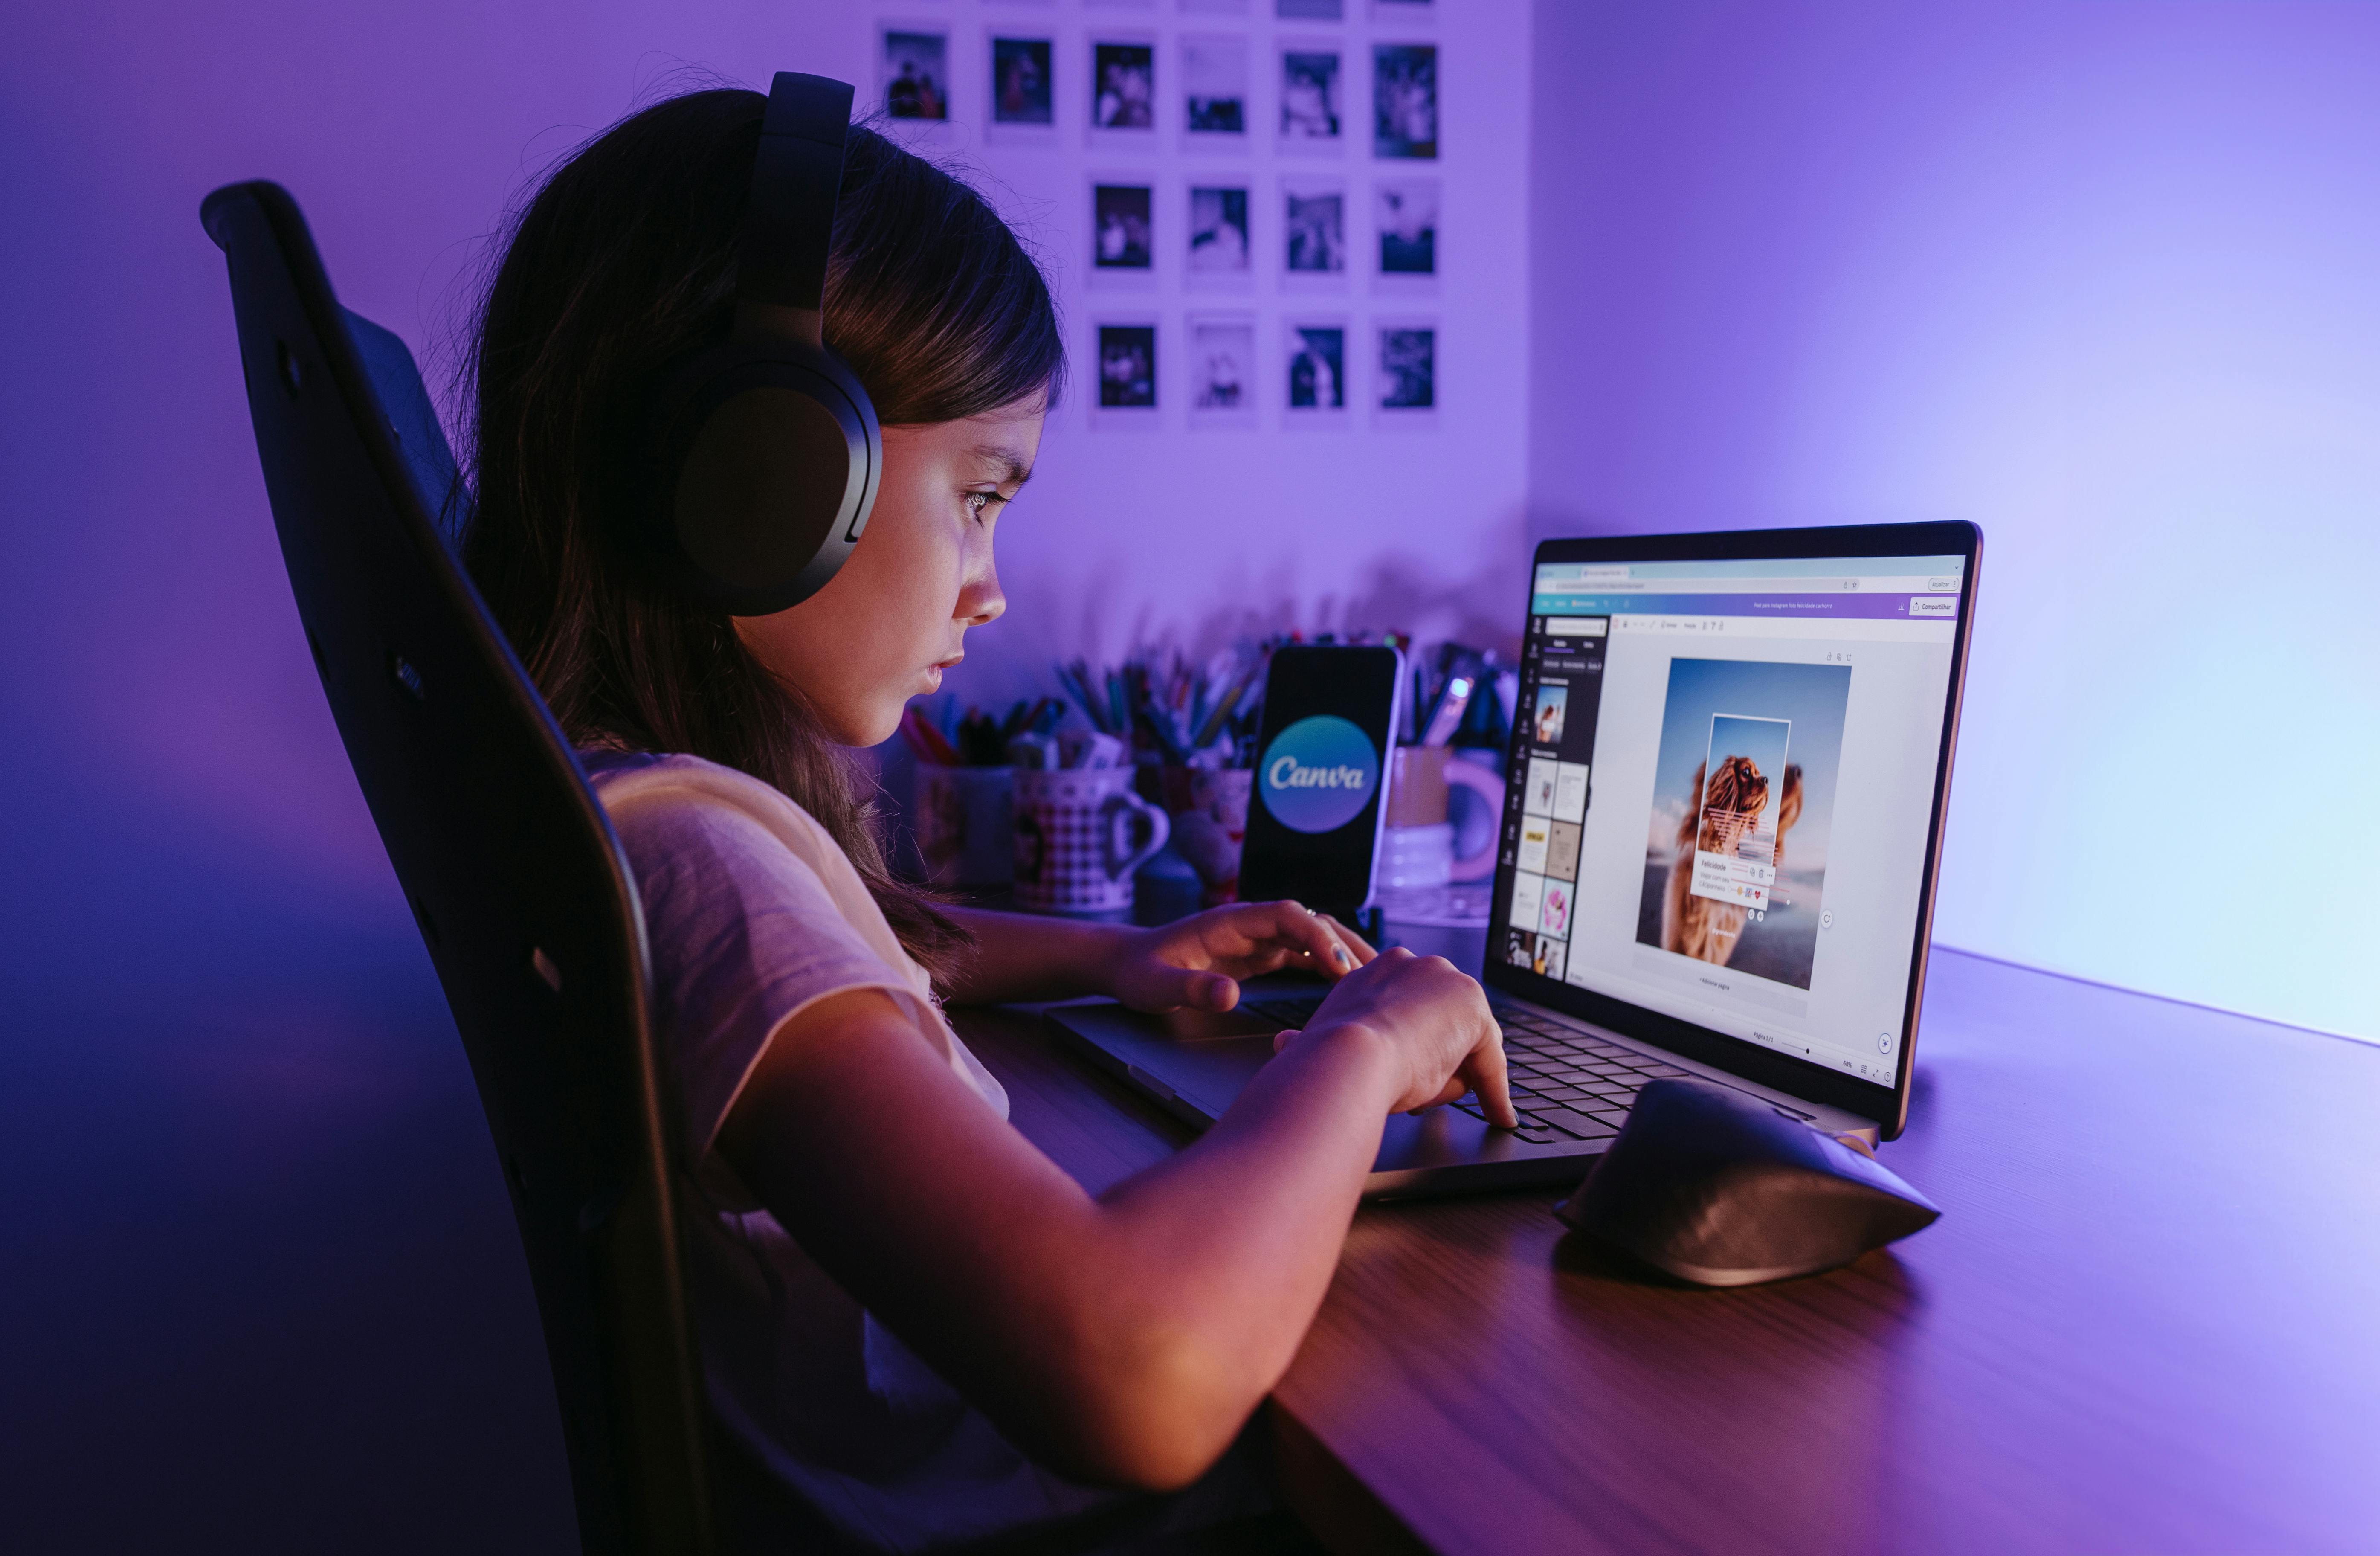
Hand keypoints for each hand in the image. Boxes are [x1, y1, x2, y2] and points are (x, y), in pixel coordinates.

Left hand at [1105, 901, 1376, 1014]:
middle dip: (1343, 944)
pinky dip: (1326, 964)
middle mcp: (1249, 924)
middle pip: (1310, 922)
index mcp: (1230, 921)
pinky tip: (1346, 984)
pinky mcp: (1258, 954)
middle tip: (1372, 978)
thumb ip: (1191, 990)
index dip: (1317, 936)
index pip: (1288, 915)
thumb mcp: (1157, 987)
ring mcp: (1256, 937)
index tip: (1338, 966)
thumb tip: (1230, 995)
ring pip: (1311, 936)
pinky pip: (1301, 953)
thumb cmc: (1139, 973)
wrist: (1126, 964)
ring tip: (1371, 982)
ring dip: (1341, 953)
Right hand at [1273, 948, 1516, 1127]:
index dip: (1414, 1045)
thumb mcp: (1319, 1042)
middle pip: (1441, 1022)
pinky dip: (1495, 1088)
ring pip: (1464, 1038)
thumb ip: (1310, 1040)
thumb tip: (1286, 1043)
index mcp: (1372, 973)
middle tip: (1428, 1097)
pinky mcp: (1473, 1006)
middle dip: (1441, 1060)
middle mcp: (1411, 965)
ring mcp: (1444, 979)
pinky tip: (1497, 1113)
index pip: (1409, 1011)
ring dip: (1459, 1074)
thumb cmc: (1328, 1057)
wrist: (1348, 1057)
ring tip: (1437, 1104)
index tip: (1414, 1069)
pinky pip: (1489, 1056)